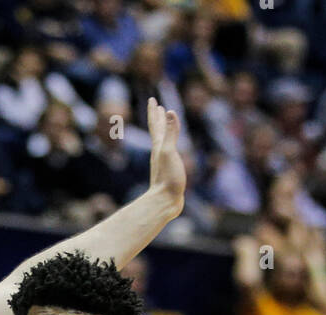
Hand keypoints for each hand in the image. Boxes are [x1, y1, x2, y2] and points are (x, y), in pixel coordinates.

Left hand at [147, 97, 185, 216]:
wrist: (165, 202)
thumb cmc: (168, 178)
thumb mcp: (169, 151)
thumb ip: (170, 132)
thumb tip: (170, 111)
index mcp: (159, 146)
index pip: (155, 125)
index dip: (154, 112)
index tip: (153, 100)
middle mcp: (159, 152)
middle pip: (158, 131)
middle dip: (158, 118)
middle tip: (158, 107)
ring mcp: (164, 162)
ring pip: (162, 142)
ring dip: (163, 131)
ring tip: (164, 124)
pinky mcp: (169, 171)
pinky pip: (169, 153)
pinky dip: (170, 146)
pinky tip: (172, 150)